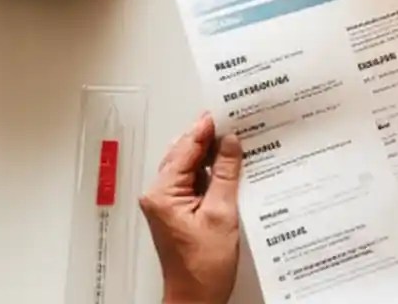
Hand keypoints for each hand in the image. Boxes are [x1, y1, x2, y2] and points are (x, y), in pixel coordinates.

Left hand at [140, 113, 243, 303]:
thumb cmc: (202, 269)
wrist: (196, 298)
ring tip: (237, 141)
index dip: (205, 129)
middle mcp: (160, 195)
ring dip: (212, 155)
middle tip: (234, 121)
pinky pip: (195, 182)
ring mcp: (168, 203)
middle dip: (209, 139)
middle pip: (185, 155)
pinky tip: (230, 168)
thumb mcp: (222, 215)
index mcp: (163, 193)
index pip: (185, 149)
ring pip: (191, 167)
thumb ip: (226, 175)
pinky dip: (212, 172)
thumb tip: (231, 144)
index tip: (223, 112)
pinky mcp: (179, 211)